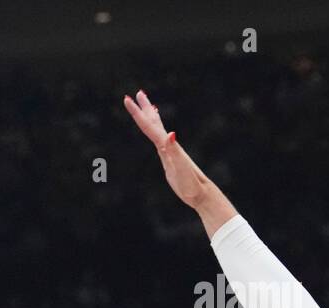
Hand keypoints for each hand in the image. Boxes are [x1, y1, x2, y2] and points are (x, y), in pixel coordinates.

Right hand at [122, 89, 210, 208]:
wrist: (200, 193)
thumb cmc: (191, 183)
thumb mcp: (180, 167)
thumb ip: (174, 150)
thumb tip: (170, 133)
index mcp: (167, 145)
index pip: (149, 125)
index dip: (138, 113)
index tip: (127, 99)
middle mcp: (168, 144)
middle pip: (154, 122)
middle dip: (145, 108)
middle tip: (138, 93)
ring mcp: (169, 150)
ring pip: (157, 129)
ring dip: (151, 117)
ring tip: (147, 105)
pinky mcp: (169, 158)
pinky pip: (160, 140)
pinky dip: (157, 132)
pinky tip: (158, 132)